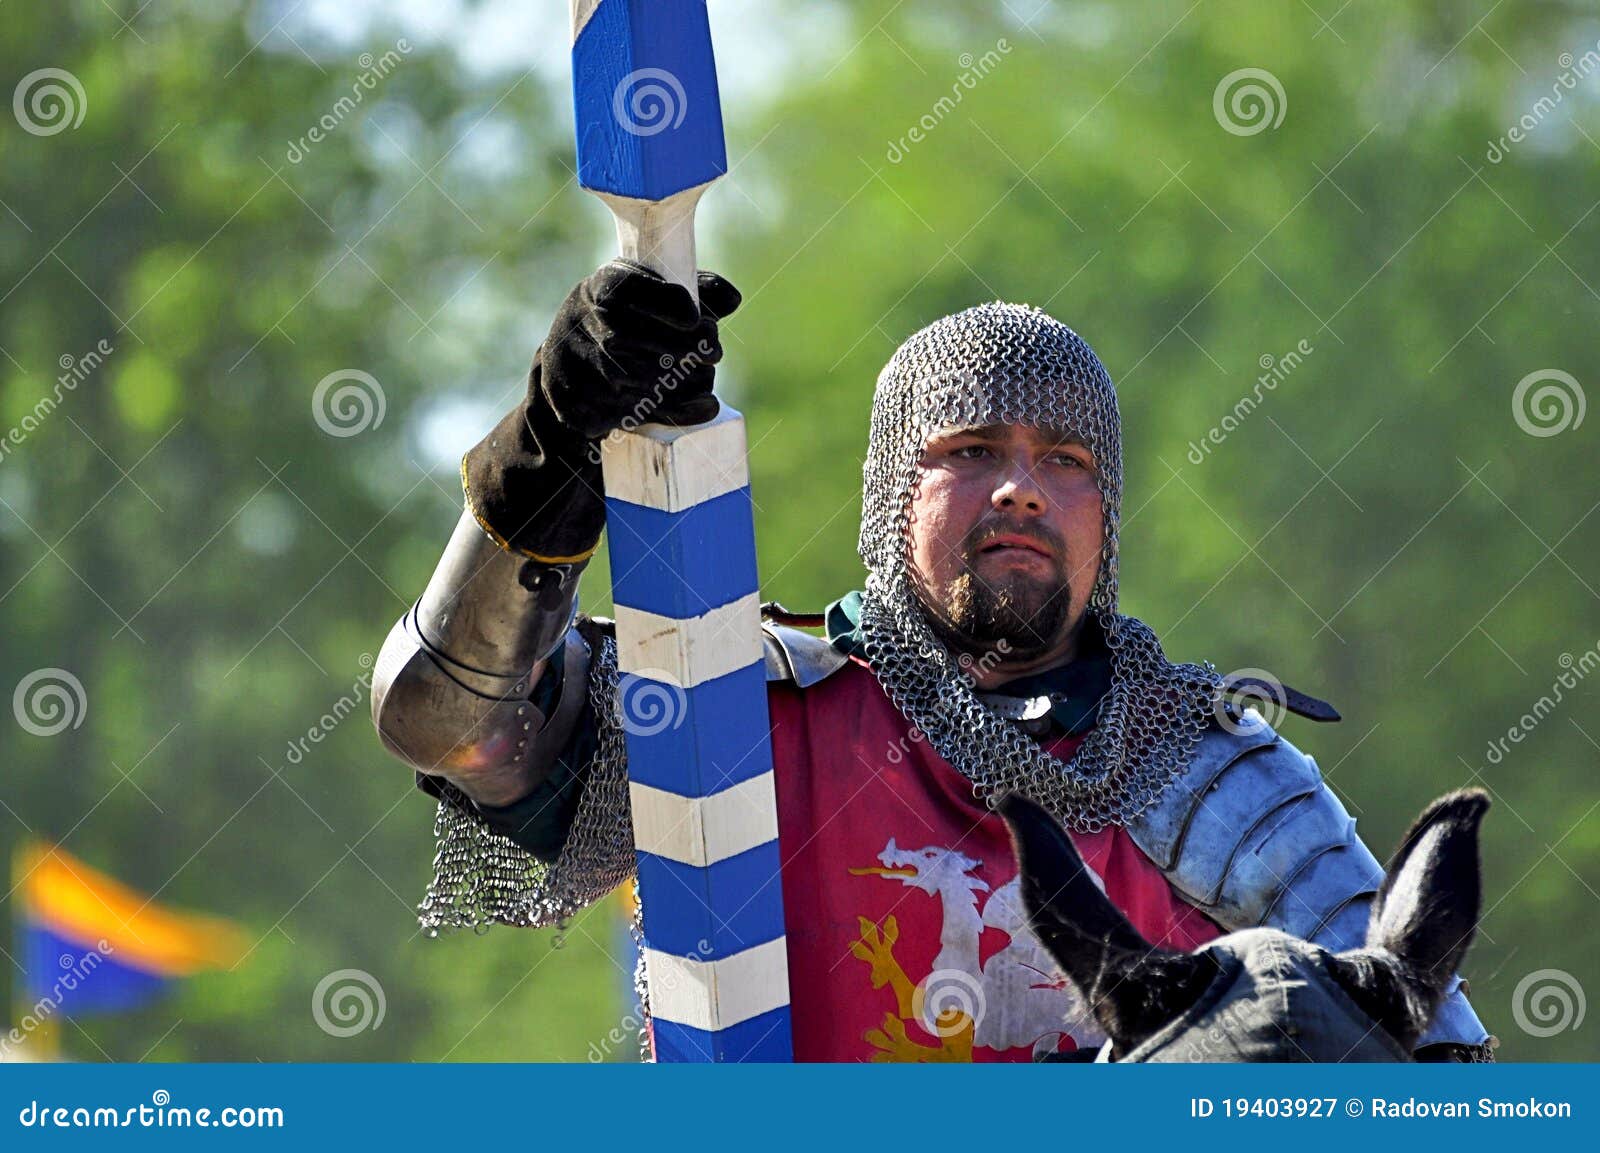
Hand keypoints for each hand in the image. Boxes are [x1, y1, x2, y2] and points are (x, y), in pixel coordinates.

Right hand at [459, 262, 738, 561]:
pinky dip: (686, 409)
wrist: (565, 366)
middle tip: (713, 351)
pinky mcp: (598, 408)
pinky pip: (653, 411)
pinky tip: (705, 403)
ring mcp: (594, 370)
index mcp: (604, 288)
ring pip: (663, 380)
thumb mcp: (642, 290)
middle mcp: (594, 327)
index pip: (637, 291)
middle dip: (698, 347)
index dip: (672, 305)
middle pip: (658, 340)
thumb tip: (732, 300)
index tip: (695, 318)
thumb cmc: (618, 318)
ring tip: (704, 374)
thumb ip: (693, 288)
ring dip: (697, 379)